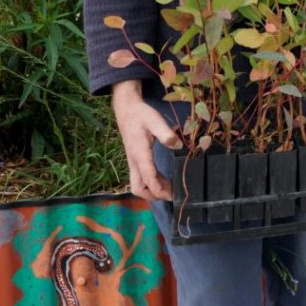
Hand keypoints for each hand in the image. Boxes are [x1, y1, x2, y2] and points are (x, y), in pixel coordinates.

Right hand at [113, 81, 182, 200]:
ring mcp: (134, 161)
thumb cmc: (141, 115)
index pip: (147, 177)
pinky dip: (153, 182)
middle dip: (152, 195)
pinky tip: (166, 180)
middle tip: (171, 195)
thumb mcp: (155, 120)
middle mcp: (134, 161)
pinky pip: (142, 177)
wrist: (127, 110)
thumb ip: (166, 133)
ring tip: (172, 189)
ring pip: (139, 184)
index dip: (157, 188)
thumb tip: (177, 145)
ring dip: (153, 190)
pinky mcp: (136, 160)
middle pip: (138, 187)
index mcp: (139, 153)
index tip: (170, 195)